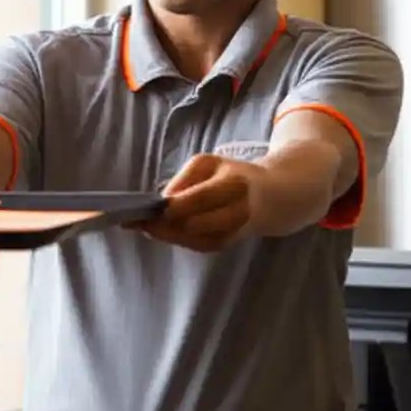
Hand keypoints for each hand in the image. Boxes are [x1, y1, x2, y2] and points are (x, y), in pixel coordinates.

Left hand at [125, 154, 259, 252]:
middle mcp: (237, 211)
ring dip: (167, 234)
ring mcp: (234, 232)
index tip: (150, 209)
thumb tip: (162, 201)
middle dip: (165, 224)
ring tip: (143, 227)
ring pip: (195, 239)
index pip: (200, 198)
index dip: (174, 207)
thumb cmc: (233, 175)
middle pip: (196, 225)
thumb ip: (185, 180)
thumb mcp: (209, 164)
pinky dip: (178, 239)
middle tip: (138, 221)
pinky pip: (198, 246)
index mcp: (234, 184)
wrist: (272, 198)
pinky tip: (160, 233)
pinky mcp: (228, 245)